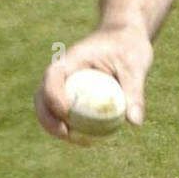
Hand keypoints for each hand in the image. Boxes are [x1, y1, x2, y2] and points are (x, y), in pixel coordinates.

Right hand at [34, 24, 152, 143]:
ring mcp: (65, 82)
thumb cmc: (130, 46)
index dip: (53, 95)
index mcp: (74, 57)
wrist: (125, 37)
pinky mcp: (71, 93)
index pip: (54, 75)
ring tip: (76, 140)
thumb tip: (135, 122)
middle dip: (47, 117)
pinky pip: (62, 112)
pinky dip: (68, 126)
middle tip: (65, 134)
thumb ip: (134, 91)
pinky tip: (86, 140)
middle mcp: (64, 70)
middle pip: (42, 94)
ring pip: (47, 105)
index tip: (66, 112)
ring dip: (53, 125)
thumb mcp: (137, 65)